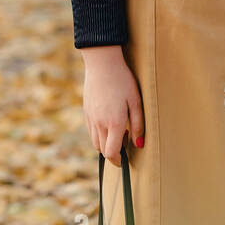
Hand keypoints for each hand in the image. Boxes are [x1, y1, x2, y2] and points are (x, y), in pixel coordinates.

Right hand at [81, 45, 144, 163]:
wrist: (102, 63)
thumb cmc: (123, 81)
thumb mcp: (136, 101)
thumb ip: (137, 125)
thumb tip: (138, 144)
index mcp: (114, 123)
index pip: (111, 153)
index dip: (118, 161)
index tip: (125, 159)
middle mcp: (100, 124)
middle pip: (103, 150)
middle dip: (113, 152)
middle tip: (125, 138)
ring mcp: (91, 118)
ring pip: (95, 142)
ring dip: (105, 143)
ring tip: (117, 128)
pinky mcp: (86, 111)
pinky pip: (91, 130)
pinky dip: (98, 134)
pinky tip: (108, 120)